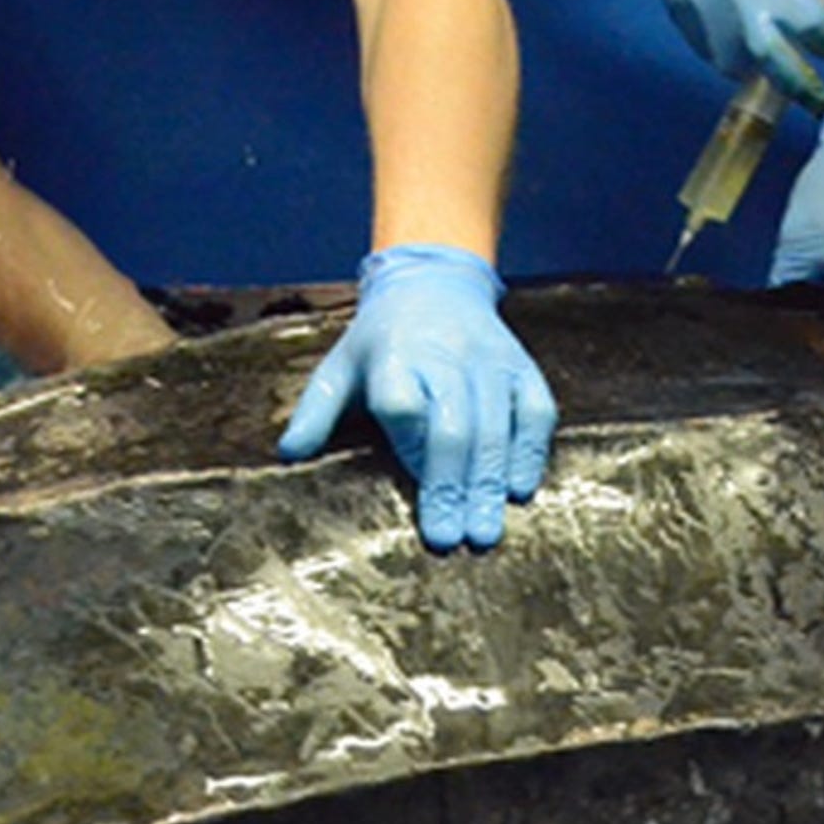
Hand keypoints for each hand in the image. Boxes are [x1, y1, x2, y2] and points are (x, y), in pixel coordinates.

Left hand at [276, 245, 557, 551]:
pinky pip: (535, 412)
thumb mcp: (340, 366)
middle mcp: (446, 355)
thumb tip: (288, 455)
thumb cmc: (380, 340)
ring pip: (495, 427)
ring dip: (489, 484)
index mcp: (395, 355)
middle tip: (450, 539)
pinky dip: (530, 453)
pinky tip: (519, 491)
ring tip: (484, 533)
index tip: (413, 488)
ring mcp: (489, 361)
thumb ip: (316, 410)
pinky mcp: (521, 368)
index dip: (409, 445)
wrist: (436, 284)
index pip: (401, 402)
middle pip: (453, 426)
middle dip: (451, 486)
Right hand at [618, 0, 823, 111]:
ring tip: (782, 75)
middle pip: (784, 76)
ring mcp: (715, 28)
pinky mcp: (688, 25)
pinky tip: (745, 48)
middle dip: (807, 95)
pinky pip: (715, 55)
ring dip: (765, 77)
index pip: (822, 40)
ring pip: (744, 71)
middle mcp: (749, 21)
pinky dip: (733, 57)